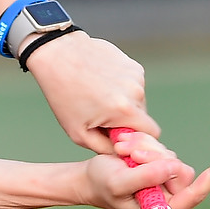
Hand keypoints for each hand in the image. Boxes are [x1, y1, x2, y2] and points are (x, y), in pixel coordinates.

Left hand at [24, 31, 156, 153]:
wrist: (58, 55)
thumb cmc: (64, 95)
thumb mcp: (78, 132)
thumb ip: (105, 148)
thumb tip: (122, 153)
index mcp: (125, 110)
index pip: (152, 133)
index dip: (137, 138)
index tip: (117, 136)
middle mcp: (136, 91)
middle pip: (143, 116)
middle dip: (126, 120)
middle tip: (100, 115)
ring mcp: (136, 75)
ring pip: (137, 100)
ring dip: (122, 103)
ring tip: (96, 96)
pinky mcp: (132, 64)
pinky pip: (133, 84)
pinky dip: (120, 88)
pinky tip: (100, 82)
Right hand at [79, 130, 209, 208]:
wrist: (90, 177)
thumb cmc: (102, 185)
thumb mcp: (119, 182)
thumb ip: (146, 177)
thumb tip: (173, 169)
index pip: (193, 195)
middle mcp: (169, 197)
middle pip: (180, 169)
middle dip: (154, 158)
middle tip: (130, 155)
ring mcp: (165, 180)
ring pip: (171, 155)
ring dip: (145, 149)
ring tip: (123, 152)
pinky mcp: (161, 165)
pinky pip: (162, 147)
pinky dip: (143, 142)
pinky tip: (126, 147)